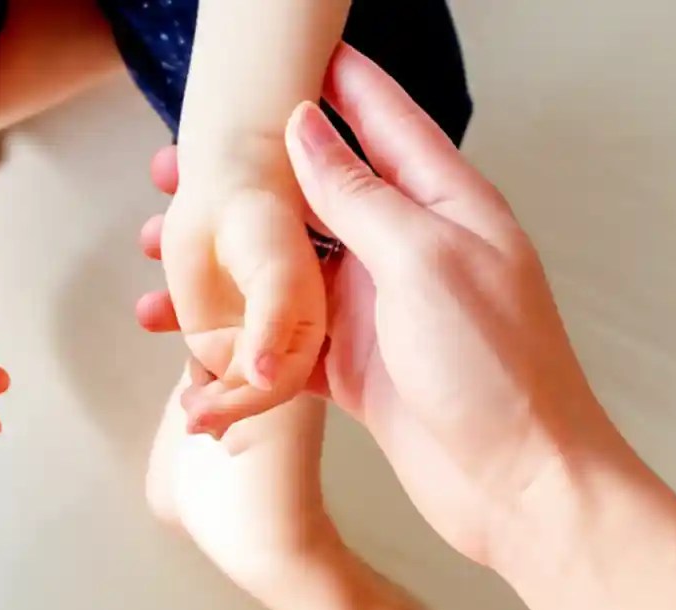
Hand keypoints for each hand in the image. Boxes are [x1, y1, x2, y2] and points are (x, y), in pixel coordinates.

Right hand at [138, 45, 617, 566]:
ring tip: (158, 252)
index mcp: (443, 208)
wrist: (517, 486)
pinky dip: (237, 341)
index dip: (339, 83)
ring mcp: (377, 307)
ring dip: (225, 263)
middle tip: (180, 166)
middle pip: (313, 196)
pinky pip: (282, 339)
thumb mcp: (424, 261)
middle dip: (246, 181)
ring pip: (284, 270)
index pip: (385, 123)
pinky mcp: (354, 363)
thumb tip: (306, 129)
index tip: (291, 56)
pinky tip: (194, 341)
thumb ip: (360, 195)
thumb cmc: (496, 369)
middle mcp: (406, 250)